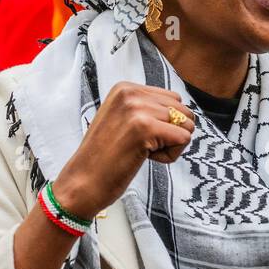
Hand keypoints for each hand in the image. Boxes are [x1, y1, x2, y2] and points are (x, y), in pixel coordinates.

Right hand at [50, 81, 193, 220]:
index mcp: (125, 87)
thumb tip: (182, 111)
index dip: (163, 123)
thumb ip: (146, 108)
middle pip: (182, 110)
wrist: (83, 181)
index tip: (137, 135)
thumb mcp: (121, 118)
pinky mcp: (146, 128)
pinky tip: (146, 158)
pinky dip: (171, 155)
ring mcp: (137, 109)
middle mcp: (130, 93)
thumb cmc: (104, 157)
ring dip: (170, 144)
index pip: (172, 99)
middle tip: (141, 146)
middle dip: (170, 133)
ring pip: (185, 125)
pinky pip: (184, 139)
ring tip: (141, 151)